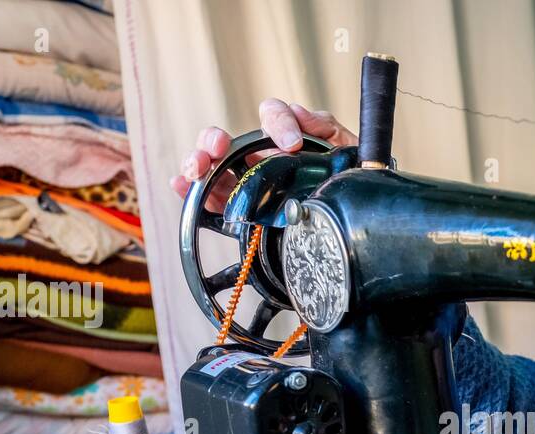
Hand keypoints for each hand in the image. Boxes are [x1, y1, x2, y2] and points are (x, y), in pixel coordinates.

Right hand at [169, 100, 357, 210]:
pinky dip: (190, 190)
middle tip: (219, 148)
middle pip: (227, 139)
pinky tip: (181, 185)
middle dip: (215, 139)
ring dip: (198, 161)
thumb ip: (326, 126)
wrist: (353, 218)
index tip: (290, 144)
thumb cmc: (346, 180)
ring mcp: (245, 181)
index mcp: (285, 137)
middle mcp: (260, 156)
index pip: (271, 115)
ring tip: (196, 168)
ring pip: (212, 166)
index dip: (277, 122)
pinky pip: (210, 197)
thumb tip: (300, 114)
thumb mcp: (345, 149)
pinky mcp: (237, 207)